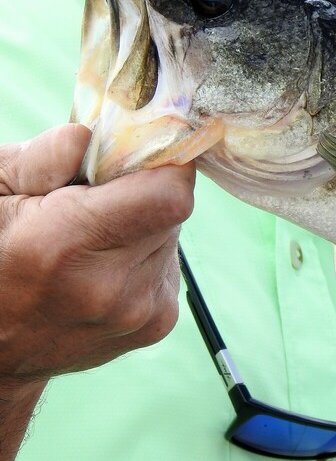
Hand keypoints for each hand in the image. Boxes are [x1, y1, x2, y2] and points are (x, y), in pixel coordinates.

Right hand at [0, 124, 194, 384]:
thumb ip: (37, 161)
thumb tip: (87, 137)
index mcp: (64, 246)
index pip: (169, 194)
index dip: (161, 163)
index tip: (135, 153)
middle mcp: (111, 287)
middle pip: (172, 209)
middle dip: (143, 190)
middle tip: (97, 197)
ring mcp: (139, 313)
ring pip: (172, 235)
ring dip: (144, 224)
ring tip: (91, 238)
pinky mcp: (157, 323)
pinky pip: (169, 264)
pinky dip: (146, 254)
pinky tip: (102, 266)